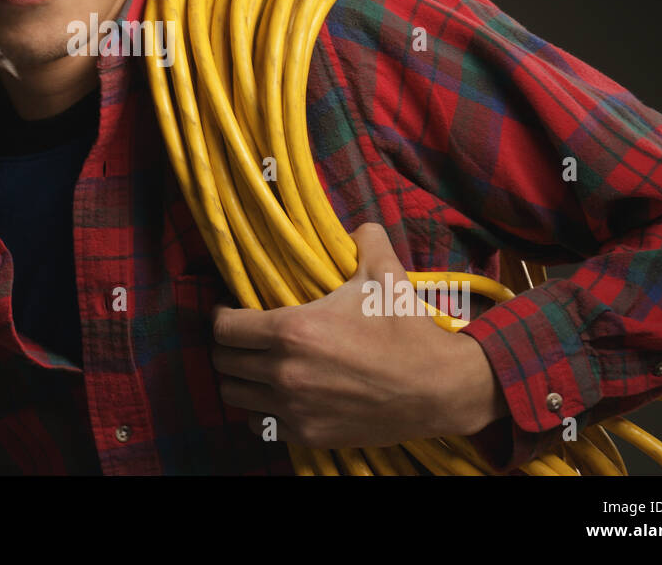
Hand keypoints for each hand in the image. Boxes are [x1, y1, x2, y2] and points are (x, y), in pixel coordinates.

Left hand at [209, 222, 507, 448]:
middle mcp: (285, 372)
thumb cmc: (407, 329)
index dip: (222, 316)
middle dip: (229, 346)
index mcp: (293, 330)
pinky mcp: (308, 434)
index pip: (223, 327)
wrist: (439, 388)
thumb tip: (356, 226)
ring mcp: (294, 408)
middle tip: (244, 337)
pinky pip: (262, 424)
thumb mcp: (384, 273)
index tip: (231, 310)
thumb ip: (364, 240)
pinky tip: (277, 396)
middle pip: (223, 362)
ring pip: (235, 395)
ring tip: (256, 366)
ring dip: (240, 379)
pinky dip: (262, 410)